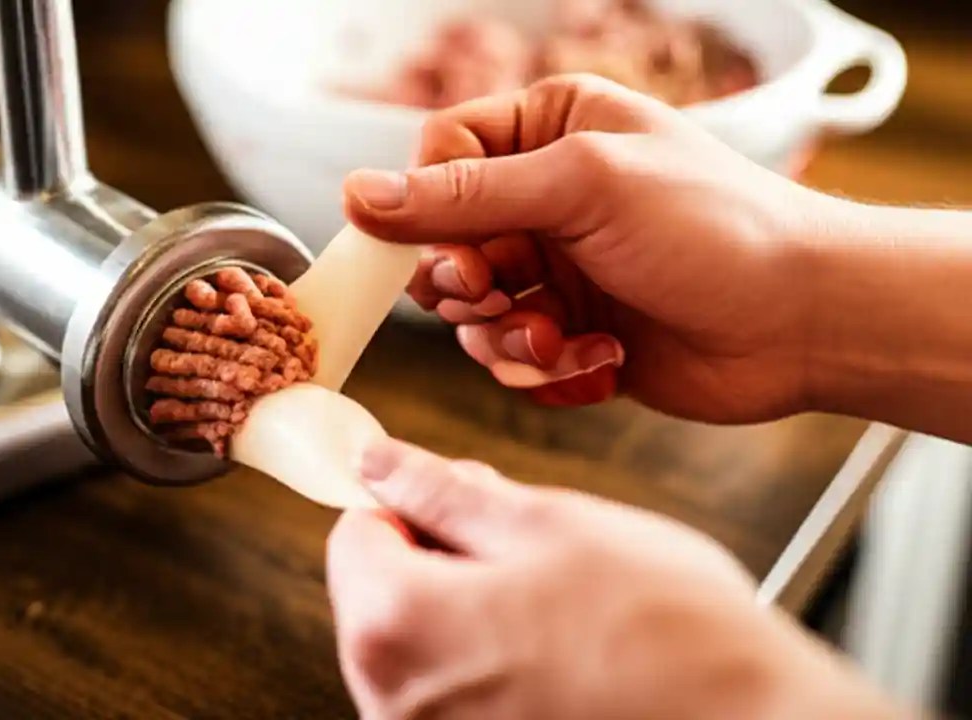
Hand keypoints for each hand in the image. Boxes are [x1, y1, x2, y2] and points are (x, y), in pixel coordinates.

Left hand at [326, 438, 901, 719]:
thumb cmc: (672, 635)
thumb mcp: (550, 524)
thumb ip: (445, 492)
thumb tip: (380, 465)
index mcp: (397, 625)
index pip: (353, 533)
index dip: (408, 501)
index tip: (460, 497)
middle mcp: (393, 704)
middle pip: (377, 599)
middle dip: (437, 559)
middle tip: (530, 550)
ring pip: (416, 652)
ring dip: (467, 615)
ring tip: (558, 609)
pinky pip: (451, 701)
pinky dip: (489, 669)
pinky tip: (560, 659)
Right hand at [343, 74, 842, 422]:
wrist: (804, 322)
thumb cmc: (716, 229)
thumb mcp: (583, 186)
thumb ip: (464, 193)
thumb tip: (357, 196)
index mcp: (549, 128)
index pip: (437, 155)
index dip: (428, 208)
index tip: (455, 251)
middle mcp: (543, 196)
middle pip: (438, 241)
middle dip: (466, 283)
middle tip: (503, 293)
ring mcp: (554, 267)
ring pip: (466, 312)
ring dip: (505, 336)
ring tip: (559, 338)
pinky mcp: (566, 331)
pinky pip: (507, 359)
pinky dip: (541, 369)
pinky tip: (597, 363)